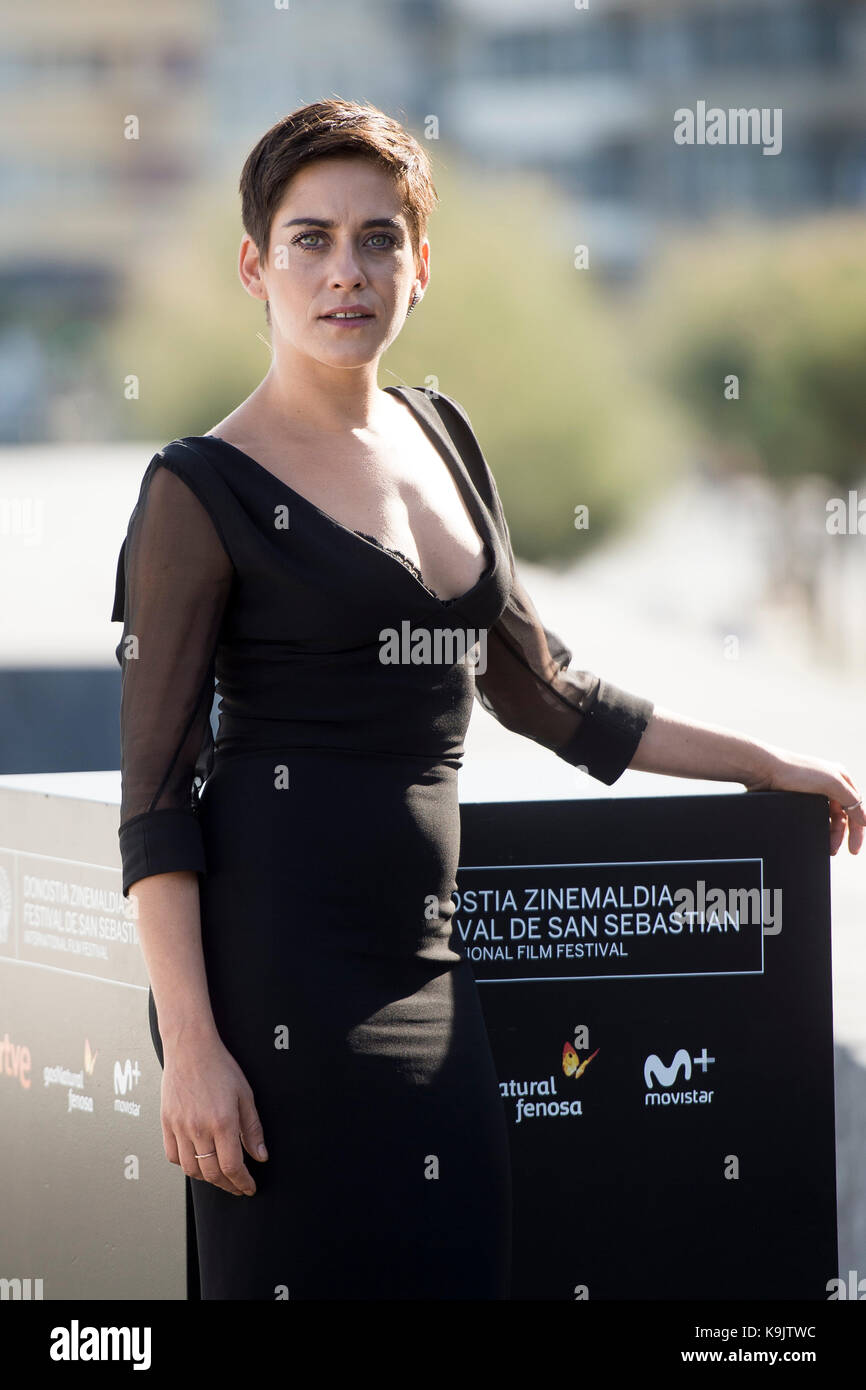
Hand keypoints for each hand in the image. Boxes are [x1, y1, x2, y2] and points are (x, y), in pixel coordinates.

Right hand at [160, 1034, 268, 1195]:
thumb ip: (252, 1128)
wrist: (190, 1049)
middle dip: (228, 1185)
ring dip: (207, 1178)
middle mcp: (199, 1128)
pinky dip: (186, 1165)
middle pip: (212, 1173)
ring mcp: (180, 1127)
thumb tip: (260, 1155)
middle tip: (237, 1186)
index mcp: (222, 1122)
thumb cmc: (219, 1067)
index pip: (232, 1166)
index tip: (249, 1188)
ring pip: (191, 1169)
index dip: (242, 1182)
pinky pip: (173, 1156)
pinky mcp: (166, 1123)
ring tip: (219, 1176)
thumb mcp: (245, 1095)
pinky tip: (197, 1161)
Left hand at [744, 749, 864, 855]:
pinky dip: (815, 827)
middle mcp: (828, 783)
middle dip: (839, 834)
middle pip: (842, 815)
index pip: (856, 807)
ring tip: (824, 847)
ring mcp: (813, 790)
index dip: (857, 830)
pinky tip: (812, 835)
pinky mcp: (797, 797)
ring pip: (827, 818)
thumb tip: (865, 820)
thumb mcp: (831, 783)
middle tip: (833, 851)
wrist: (763, 770)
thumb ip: (852, 800)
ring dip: (828, 833)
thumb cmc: (796, 771)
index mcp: (840, 777)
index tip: (853, 850)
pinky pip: (812, 817)